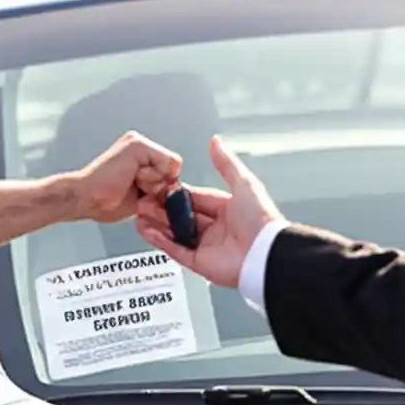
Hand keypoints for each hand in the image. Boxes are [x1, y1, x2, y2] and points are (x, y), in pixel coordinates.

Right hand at [69, 131, 182, 222]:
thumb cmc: (104, 201)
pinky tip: (130, 177)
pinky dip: (152, 178)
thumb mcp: (142, 196)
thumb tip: (176, 190)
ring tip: (129, 182)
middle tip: (132, 188)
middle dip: (159, 186)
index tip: (139, 193)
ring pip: (171, 166)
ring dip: (153, 183)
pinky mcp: (138, 145)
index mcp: (140, 156)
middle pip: (174, 168)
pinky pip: (166, 163)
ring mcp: (138, 142)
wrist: (85, 198)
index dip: (162, 188)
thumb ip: (159, 189)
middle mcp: (140, 145)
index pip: (171, 171)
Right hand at [135, 135, 283, 286]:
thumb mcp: (243, 183)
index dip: (175, 193)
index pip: (193, 198)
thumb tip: (215, 142)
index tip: (159, 185)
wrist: (265, 253)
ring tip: (139, 213)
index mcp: (226, 210)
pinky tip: (145, 229)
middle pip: (180, 217)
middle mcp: (216, 228)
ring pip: (174, 233)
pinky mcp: (199, 262)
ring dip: (156, 223)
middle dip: (161, 208)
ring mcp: (206, 246)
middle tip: (143, 199)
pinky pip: (174, 250)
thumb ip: (226, 163)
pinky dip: (159, 240)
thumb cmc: (261, 220)